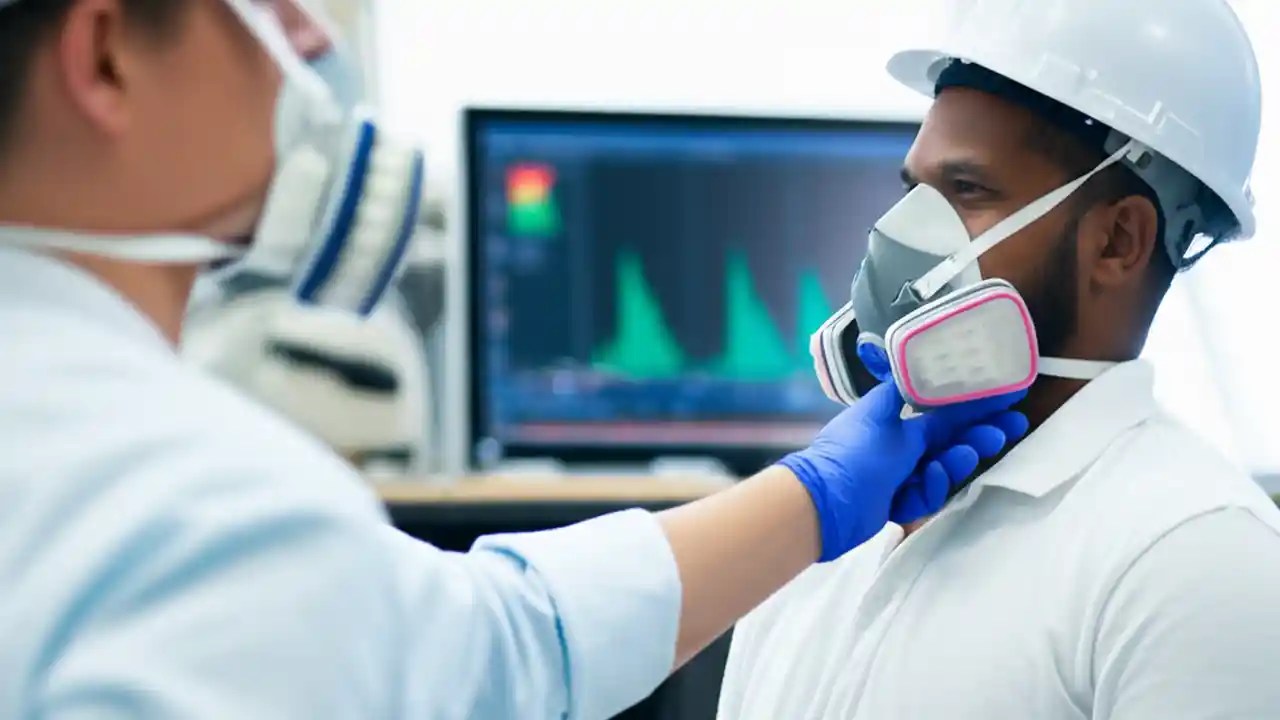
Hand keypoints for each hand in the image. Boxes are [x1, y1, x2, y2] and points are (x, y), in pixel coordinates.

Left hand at [779, 380, 1026, 561]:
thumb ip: (912, 399)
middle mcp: (897, 446)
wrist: (824, 504)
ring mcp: (897, 476)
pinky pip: (924, 495)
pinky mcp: (896, 503)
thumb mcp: (885, 418)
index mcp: (893, 419)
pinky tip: (930, 480)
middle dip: (978, 435)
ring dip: (955, 462)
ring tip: (968, 454)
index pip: (942, 411)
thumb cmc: (854, 454)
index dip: (975, 407)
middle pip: (947, 441)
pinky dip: (929, 489)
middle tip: (1010, 430)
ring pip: (941, 469)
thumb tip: (922, 364)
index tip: (1009, 400)